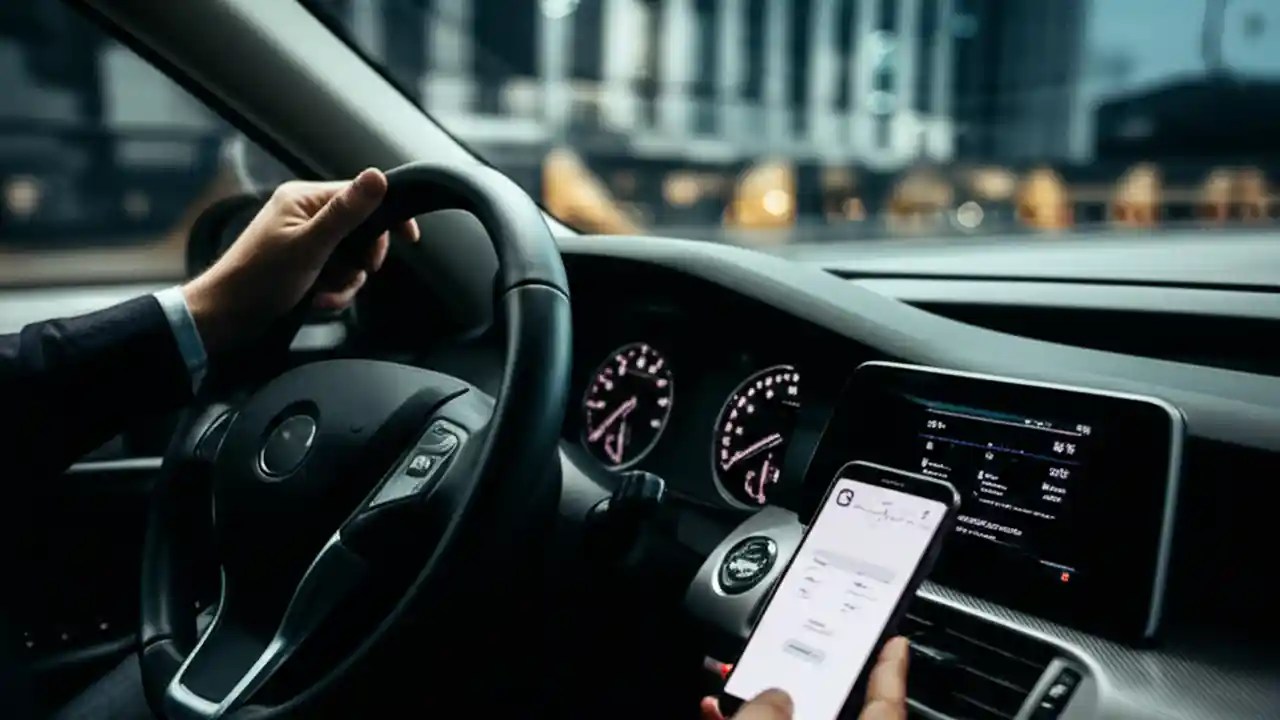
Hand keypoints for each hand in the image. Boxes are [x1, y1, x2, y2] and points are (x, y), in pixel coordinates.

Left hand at [182, 168, 419, 352]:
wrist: (225, 318)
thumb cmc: (257, 280)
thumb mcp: (310, 246)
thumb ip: (346, 213)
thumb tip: (378, 177)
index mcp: (303, 198)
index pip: (360, 195)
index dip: (386, 219)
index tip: (410, 238)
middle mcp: (305, 214)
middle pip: (361, 230)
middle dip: (360, 260)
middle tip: (354, 275)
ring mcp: (304, 240)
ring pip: (351, 257)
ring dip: (345, 282)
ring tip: (324, 294)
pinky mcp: (304, 264)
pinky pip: (337, 273)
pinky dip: (334, 290)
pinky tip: (317, 300)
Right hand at [701, 637, 909, 719]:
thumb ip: (768, 707)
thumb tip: (771, 698)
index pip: (888, 704)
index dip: (890, 669)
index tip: (895, 641)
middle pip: (832, 711)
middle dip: (806, 680)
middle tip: (797, 647)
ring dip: (763, 706)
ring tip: (735, 679)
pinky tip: (714, 711)